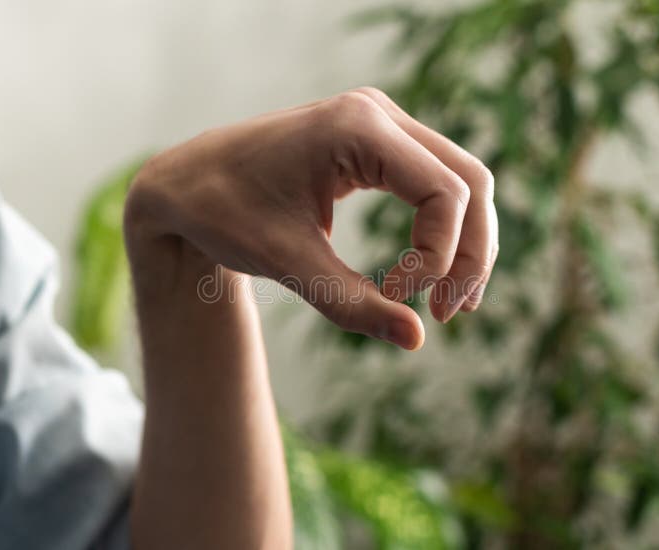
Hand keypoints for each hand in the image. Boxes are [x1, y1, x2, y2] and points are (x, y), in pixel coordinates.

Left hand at [124, 87, 497, 349]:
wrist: (187, 183)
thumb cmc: (224, 213)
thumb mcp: (286, 262)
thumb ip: (351, 303)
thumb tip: (417, 340)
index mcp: (357, 128)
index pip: (444, 193)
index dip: (438, 256)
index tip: (396, 297)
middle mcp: (378, 112)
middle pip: (470, 181)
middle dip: (471, 252)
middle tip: (452, 312)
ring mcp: (381, 122)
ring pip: (462, 180)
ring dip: (467, 242)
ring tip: (453, 302)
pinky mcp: (377, 142)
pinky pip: (436, 181)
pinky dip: (445, 228)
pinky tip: (434, 271)